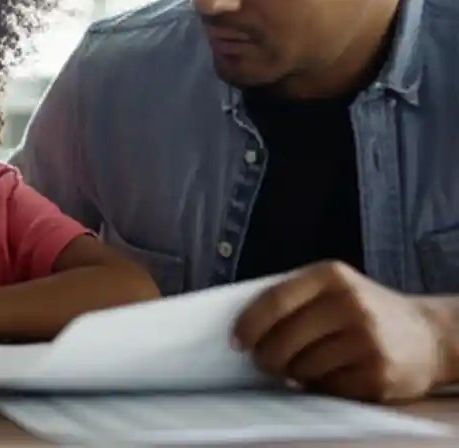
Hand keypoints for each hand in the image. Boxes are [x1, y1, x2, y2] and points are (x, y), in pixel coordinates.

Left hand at [233, 261, 453, 402]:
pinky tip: (330, 374)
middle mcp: (350, 304)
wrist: (428, 334)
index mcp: (331, 277)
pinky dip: (320, 385)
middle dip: (266, 357)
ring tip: (302, 366)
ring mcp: (366, 339)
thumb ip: (293, 297)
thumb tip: (241, 325)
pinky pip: (327, 387)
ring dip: (294, 373)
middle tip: (264, 363)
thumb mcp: (334, 287)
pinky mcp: (378, 372)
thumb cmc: (364, 310)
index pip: (274, 301)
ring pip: (303, 367)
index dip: (249, 325)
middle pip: (284, 339)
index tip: (236, 341)